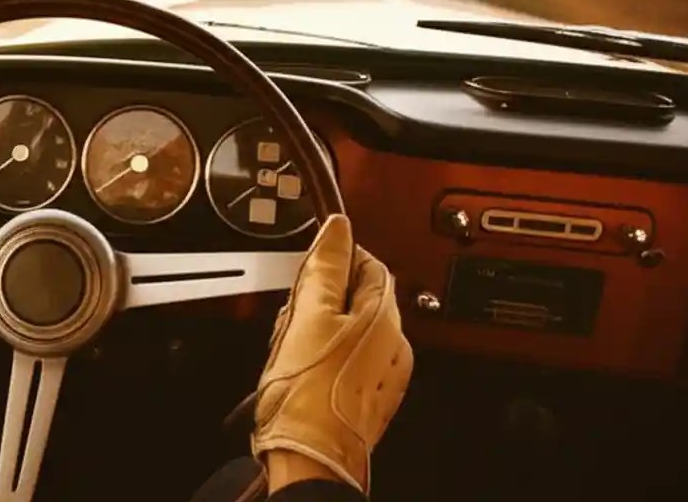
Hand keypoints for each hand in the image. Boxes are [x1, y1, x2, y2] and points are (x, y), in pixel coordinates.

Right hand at [252, 215, 412, 495]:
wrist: (309, 458)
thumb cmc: (306, 392)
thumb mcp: (309, 314)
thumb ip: (326, 267)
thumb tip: (338, 228)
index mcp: (384, 316)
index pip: (368, 263)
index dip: (335, 260)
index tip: (308, 271)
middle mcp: (394, 343)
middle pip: (358, 297)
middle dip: (322, 301)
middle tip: (293, 318)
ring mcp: (384, 374)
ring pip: (351, 330)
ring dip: (321, 330)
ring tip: (293, 351)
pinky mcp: (369, 398)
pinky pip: (348, 361)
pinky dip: (326, 358)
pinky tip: (303, 372)